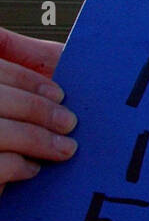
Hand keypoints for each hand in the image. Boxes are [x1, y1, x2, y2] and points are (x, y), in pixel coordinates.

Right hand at [0, 27, 76, 197]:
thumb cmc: (2, 138)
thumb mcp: (4, 96)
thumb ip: (11, 65)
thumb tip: (49, 51)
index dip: (25, 80)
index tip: (60, 93)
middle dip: (37, 110)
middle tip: (69, 123)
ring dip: (36, 139)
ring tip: (64, 148)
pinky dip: (17, 166)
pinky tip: (32, 169)